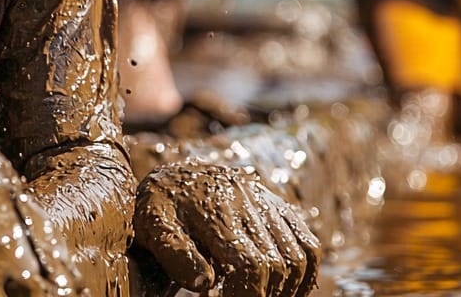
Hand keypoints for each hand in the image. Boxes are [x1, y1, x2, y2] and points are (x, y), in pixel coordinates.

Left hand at [133, 160, 318, 296]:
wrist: (172, 175)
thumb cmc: (158, 206)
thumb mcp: (153, 225)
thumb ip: (176, 254)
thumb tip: (205, 283)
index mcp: (216, 210)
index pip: (250, 264)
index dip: (248, 296)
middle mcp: (248, 202)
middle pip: (278, 264)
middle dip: (265, 296)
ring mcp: (267, 203)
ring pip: (299, 255)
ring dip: (287, 288)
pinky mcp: (277, 207)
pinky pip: (307, 242)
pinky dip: (304, 273)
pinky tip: (286, 291)